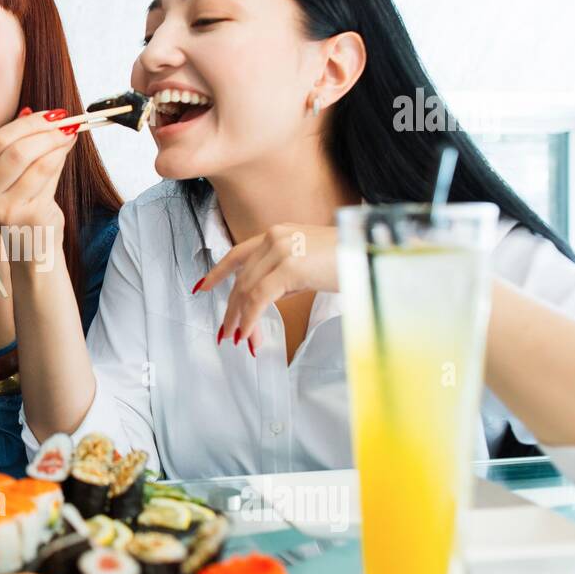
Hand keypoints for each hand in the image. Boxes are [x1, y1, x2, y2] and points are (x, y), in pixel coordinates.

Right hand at [0, 107, 77, 235]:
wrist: (30, 249)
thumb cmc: (23, 207)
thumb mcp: (11, 175)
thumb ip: (17, 145)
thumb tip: (31, 112)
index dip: (27, 123)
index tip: (51, 114)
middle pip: (15, 149)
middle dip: (45, 130)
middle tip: (66, 123)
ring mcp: (2, 207)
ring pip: (34, 161)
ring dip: (57, 143)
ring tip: (69, 135)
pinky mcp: (25, 216)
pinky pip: (47, 177)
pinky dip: (60, 159)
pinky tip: (65, 153)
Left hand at [194, 223, 338, 352]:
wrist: (373, 253)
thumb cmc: (350, 260)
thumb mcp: (310, 262)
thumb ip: (285, 274)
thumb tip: (266, 298)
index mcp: (278, 233)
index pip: (237, 253)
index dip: (218, 273)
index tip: (202, 287)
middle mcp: (274, 238)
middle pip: (241, 279)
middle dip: (232, 309)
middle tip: (226, 332)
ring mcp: (281, 250)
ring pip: (247, 290)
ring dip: (239, 319)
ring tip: (238, 340)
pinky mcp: (289, 268)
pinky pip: (259, 299)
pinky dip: (250, 319)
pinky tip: (248, 334)